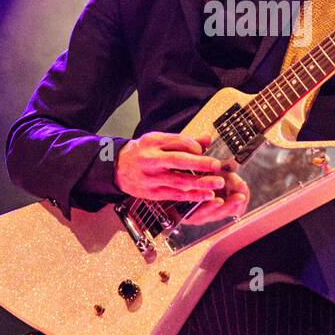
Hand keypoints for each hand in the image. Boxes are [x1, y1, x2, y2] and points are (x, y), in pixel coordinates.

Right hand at [115, 133, 247, 219]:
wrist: (117, 168)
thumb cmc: (142, 152)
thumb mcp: (157, 140)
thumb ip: (183, 140)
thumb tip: (207, 139)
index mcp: (153, 143)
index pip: (177, 142)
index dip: (193, 146)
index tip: (204, 150)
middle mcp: (151, 160)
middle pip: (178, 161)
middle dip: (200, 164)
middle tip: (217, 165)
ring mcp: (151, 178)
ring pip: (179, 181)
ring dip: (200, 183)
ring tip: (217, 182)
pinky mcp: (152, 193)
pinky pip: (175, 195)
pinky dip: (191, 196)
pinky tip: (205, 195)